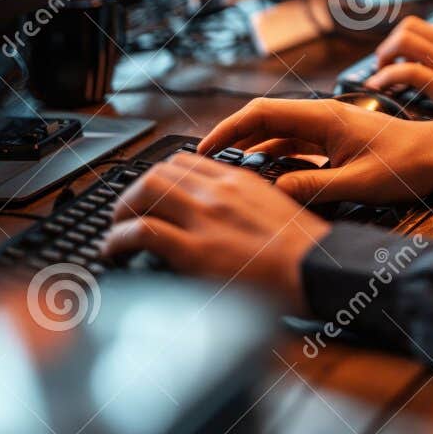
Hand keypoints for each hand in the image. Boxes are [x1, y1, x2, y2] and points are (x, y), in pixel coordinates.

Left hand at [101, 153, 330, 310]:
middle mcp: (219, 191)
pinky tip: (114, 250)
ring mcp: (206, 218)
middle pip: (159, 172)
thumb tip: (222, 219)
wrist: (318, 271)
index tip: (153, 193)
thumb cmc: (305, 253)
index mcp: (240, 181)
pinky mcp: (195, 250)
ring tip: (118, 229)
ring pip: (145, 191)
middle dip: (135, 191)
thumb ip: (246, 206)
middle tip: (128, 213)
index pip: (187, 162)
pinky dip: (119, 238)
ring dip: (123, 210)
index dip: (161, 177)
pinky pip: (143, 231)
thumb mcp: (276, 211)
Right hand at [195, 96, 432, 206]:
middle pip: (266, 122)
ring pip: (280, 135)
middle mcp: (323, 117)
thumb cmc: (409, 164)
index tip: (204, 147)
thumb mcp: (359, 182)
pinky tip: (269, 179)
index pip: (263, 113)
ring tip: (230, 174)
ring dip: (255, 151)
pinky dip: (277, 159)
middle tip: (207, 163)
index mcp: (325, 117)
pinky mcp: (337, 142)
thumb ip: (314, 186)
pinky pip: (297, 146)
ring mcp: (330, 128)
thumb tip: (275, 192)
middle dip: (234, 139)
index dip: (229, 129)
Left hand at [369, 16, 432, 109]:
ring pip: (403, 39)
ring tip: (380, 76)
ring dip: (384, 56)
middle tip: (383, 66)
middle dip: (387, 45)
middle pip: (407, 25)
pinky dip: (385, 76)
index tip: (393, 60)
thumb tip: (429, 63)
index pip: (418, 26)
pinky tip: (379, 87)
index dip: (398, 41)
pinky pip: (407, 71)